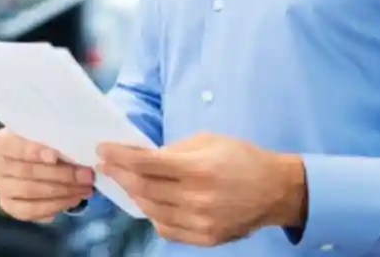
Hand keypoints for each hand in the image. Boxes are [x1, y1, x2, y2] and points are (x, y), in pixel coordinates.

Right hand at [0, 128, 95, 222]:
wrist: (40, 160)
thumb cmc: (47, 142)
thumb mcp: (49, 134)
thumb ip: (56, 137)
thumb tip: (77, 149)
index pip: (10, 145)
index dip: (32, 151)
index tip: (55, 156)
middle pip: (25, 171)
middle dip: (60, 174)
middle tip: (86, 175)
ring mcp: (0, 187)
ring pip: (30, 192)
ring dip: (62, 192)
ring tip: (84, 189)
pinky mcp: (8, 205)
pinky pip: (30, 211)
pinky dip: (54, 206)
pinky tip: (72, 200)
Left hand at [98, 133, 306, 246]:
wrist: (276, 190)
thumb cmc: (241, 158)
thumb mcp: (208, 141)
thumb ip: (173, 150)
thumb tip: (142, 156)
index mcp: (198, 169)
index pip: (146, 164)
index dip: (119, 157)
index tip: (103, 150)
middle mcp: (198, 198)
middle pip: (143, 188)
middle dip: (120, 175)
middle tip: (107, 166)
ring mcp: (201, 222)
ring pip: (151, 210)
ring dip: (134, 195)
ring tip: (126, 182)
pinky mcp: (206, 238)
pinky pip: (166, 229)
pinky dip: (153, 215)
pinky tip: (151, 202)